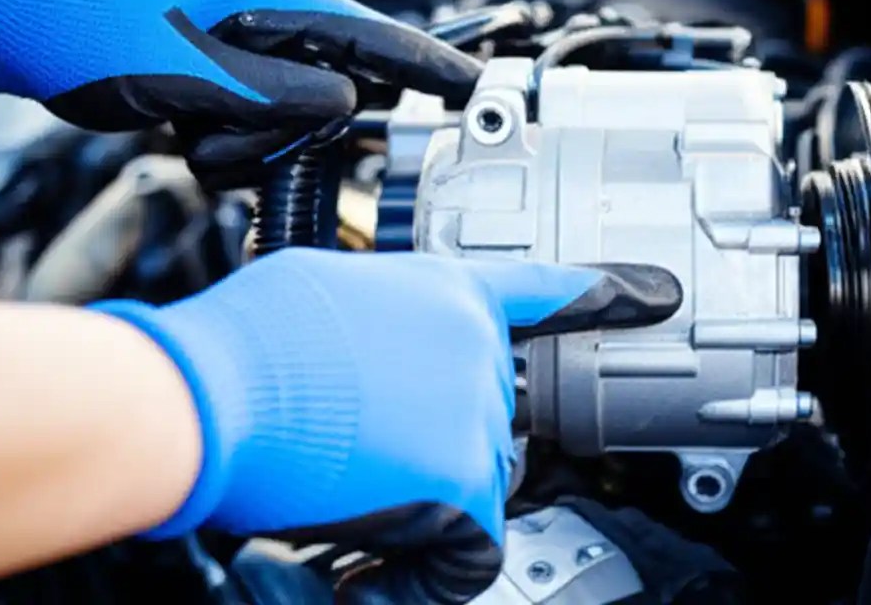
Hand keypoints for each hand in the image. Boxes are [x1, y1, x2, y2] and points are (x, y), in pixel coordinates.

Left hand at [0, 0, 480, 188]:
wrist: (32, 37)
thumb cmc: (98, 39)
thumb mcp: (192, 72)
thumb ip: (281, 93)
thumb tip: (347, 107)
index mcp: (267, 4)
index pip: (370, 35)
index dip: (427, 64)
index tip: (474, 88)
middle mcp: (265, 28)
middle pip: (329, 94)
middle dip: (286, 127)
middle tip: (227, 126)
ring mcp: (245, 58)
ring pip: (290, 125)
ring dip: (244, 144)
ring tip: (190, 128)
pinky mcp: (225, 87)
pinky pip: (255, 136)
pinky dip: (223, 148)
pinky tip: (183, 132)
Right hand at [90, 250, 679, 601]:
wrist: (213, 393)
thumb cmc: (244, 345)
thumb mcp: (324, 297)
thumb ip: (379, 324)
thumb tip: (373, 361)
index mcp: (447, 294)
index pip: (543, 293)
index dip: (603, 296)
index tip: (657, 297)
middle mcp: (478, 350)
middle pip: (489, 419)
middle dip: (433, 452)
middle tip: (362, 469)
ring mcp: (477, 416)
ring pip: (477, 484)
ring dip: (423, 511)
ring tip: (345, 512)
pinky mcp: (464, 483)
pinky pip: (469, 554)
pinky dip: (418, 577)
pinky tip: (364, 573)